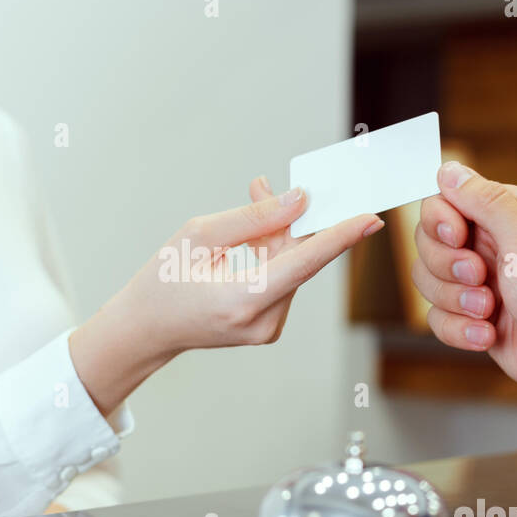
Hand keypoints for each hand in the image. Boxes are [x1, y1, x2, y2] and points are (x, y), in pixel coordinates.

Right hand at [119, 181, 382, 356]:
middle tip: (265, 187)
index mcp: (240, 301)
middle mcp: (261, 322)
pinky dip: (273, 256)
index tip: (370, 219)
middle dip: (289, 222)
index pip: (301, 264)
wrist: (145, 329)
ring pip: (293, 269)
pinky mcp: (268, 327)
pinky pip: (284, 280)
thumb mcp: (198, 235)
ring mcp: (266, 329)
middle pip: (298, 261)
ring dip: (277, 238)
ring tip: (244, 220)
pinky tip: (249, 244)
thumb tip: (299, 200)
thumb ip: (253, 217)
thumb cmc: (162, 280)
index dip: (338, 238)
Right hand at [413, 162, 516, 405]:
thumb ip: (483, 200)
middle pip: (428, 245)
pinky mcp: (477, 319)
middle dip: (447, 268)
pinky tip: (489, 334)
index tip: (458, 239)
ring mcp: (482, 285)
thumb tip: (450, 170)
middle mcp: (491, 247)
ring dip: (455, 302)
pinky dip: (460, 330)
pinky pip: (440, 320)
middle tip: (481, 278)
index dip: (440, 222)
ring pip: (429, 284)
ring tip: (490, 310)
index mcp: (506, 216)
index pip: (443, 203)